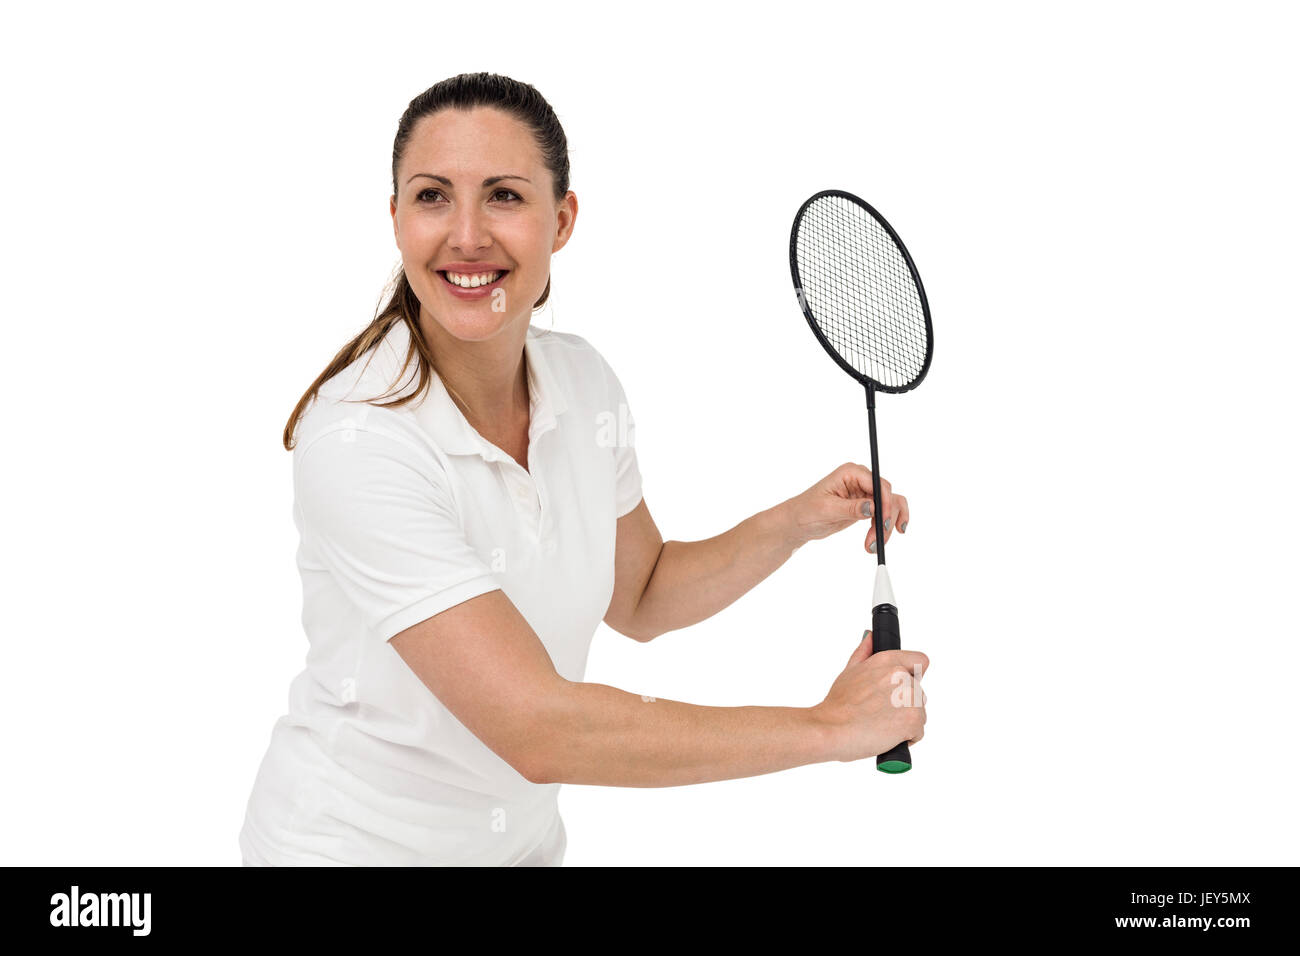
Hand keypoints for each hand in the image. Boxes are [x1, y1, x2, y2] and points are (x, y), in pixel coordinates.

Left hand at [780, 462, 909, 552]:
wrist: (798, 523)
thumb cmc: (806, 511)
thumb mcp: (827, 509)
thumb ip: (851, 507)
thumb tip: (872, 507)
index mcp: (850, 472)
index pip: (878, 484)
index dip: (884, 502)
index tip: (883, 522)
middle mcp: (861, 479)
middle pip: (888, 495)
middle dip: (886, 518)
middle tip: (879, 539)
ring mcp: (864, 493)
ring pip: (889, 506)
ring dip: (886, 526)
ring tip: (873, 545)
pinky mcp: (866, 506)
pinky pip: (884, 515)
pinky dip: (884, 528)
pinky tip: (880, 541)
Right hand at [813, 630, 928, 762]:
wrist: (831, 730)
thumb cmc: (837, 705)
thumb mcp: (849, 671)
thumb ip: (865, 651)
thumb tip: (871, 636)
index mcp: (888, 661)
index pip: (920, 661)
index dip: (913, 675)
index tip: (901, 687)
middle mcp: (902, 676)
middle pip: (918, 692)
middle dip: (904, 704)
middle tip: (879, 712)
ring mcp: (910, 698)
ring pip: (919, 713)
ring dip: (905, 722)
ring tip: (880, 725)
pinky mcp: (913, 720)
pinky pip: (918, 732)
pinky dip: (906, 738)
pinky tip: (886, 736)